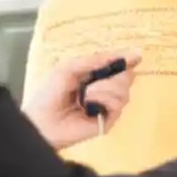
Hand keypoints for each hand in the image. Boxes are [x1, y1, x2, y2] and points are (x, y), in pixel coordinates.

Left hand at [23, 51, 140, 149]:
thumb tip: (122, 55)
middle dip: (115, 74)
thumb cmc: (50, 93)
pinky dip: (104, 99)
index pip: (119, 66)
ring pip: (125, 90)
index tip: (136, 55)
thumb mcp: (70, 68)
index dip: (129, 59)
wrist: (41, 119)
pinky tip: (89, 105)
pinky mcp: (108, 121)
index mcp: (96, 76)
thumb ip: (95, 60)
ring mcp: (107, 106)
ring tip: (86, 94)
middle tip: (94, 81)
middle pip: (128, 77)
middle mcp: (105, 90)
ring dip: (105, 88)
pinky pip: (118, 105)